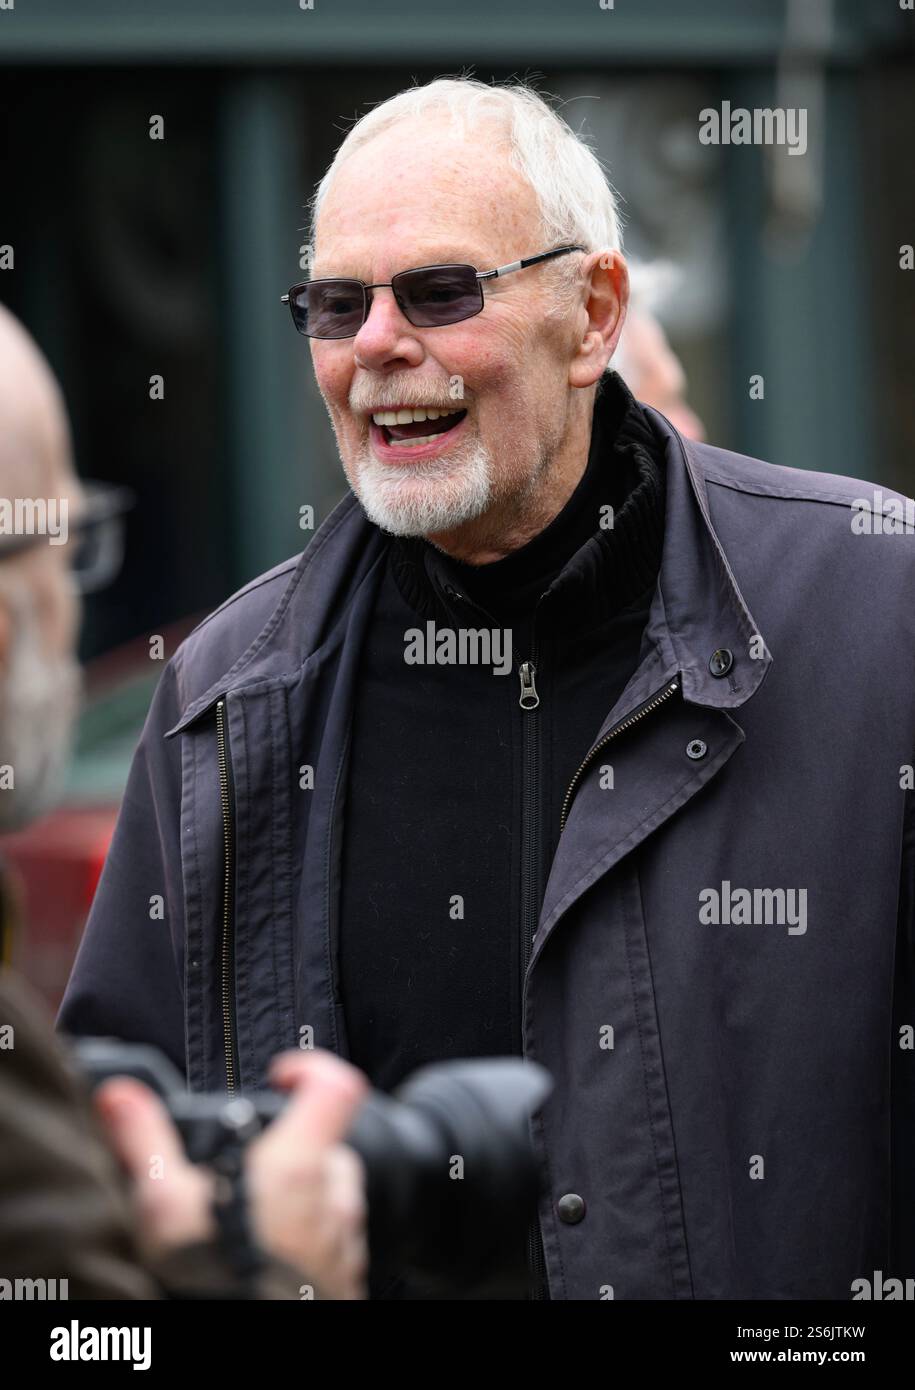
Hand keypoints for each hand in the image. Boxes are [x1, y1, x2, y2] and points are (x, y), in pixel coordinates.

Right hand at [94, 1047, 369, 1298]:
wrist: (246, 1343)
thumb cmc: (216, 1281)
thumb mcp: (163, 1206)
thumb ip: (146, 1142)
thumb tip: (121, 1098)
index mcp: (298, 1165)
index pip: (335, 1085)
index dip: (310, 1069)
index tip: (281, 1076)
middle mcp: (333, 1200)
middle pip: (330, 1148)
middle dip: (295, 1152)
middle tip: (250, 1172)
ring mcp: (344, 1244)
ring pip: (333, 1201)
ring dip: (303, 1202)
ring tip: (252, 1222)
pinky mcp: (345, 1281)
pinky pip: (335, 1248)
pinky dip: (308, 1246)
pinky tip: (267, 1260)